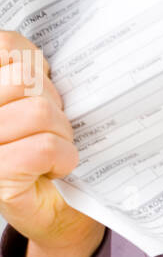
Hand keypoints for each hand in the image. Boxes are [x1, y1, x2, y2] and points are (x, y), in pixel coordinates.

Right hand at [0, 29, 102, 251]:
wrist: (60, 210)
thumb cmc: (48, 149)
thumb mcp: (36, 98)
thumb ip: (27, 69)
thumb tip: (31, 58)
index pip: (6, 46)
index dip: (34, 65)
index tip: (40, 89)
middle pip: (24, 80)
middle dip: (52, 103)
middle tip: (51, 129)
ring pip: (38, 112)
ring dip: (62, 133)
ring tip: (53, 150)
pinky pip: (44, 147)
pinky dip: (63, 157)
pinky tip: (53, 169)